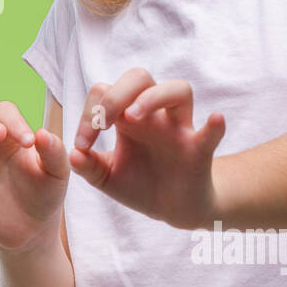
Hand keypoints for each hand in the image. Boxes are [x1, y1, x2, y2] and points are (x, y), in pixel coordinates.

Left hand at [69, 68, 225, 228]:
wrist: (172, 208)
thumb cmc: (139, 184)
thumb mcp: (106, 177)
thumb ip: (87, 166)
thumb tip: (72, 155)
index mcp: (126, 116)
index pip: (105, 92)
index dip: (89, 113)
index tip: (82, 145)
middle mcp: (153, 114)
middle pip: (140, 77)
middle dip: (117, 94)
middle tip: (104, 122)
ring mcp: (179, 128)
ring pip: (178, 89)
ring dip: (154, 96)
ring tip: (134, 115)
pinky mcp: (199, 151)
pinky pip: (210, 133)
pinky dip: (213, 127)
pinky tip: (214, 120)